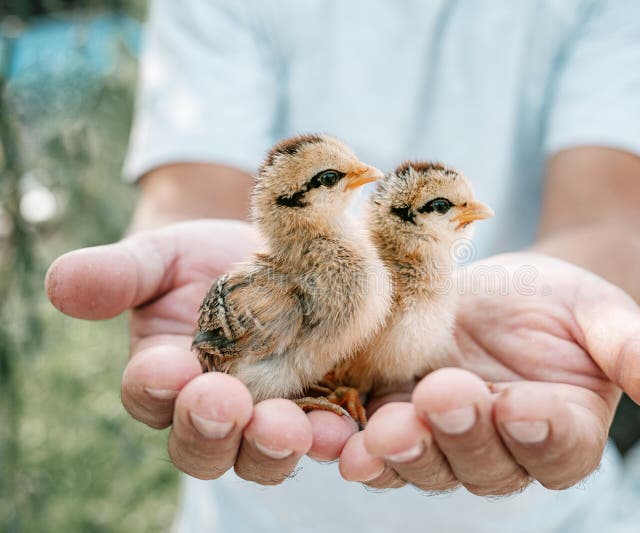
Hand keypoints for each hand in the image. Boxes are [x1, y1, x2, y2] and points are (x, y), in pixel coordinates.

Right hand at [46, 219, 359, 482]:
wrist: (276, 253)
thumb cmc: (207, 258)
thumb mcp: (163, 256)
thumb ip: (120, 273)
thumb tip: (60, 281)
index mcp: (166, 376)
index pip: (151, 394)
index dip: (156, 387)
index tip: (168, 368)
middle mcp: (215, 408)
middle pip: (205, 442)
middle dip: (212, 429)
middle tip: (228, 405)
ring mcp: (271, 413)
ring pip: (264, 453)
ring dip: (274, 446)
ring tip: (292, 429)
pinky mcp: (324, 406)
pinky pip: (327, 436)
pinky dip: (334, 440)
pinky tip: (347, 433)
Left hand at [338, 252, 639, 494]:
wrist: (502, 291)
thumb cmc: (566, 304)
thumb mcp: (607, 318)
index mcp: (561, 433)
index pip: (558, 448)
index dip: (543, 433)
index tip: (525, 406)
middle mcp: (499, 450)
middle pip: (483, 463)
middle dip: (463, 434)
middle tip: (444, 397)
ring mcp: (439, 438)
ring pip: (423, 461)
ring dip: (402, 449)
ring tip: (383, 426)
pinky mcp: (391, 414)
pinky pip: (369, 438)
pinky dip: (348, 440)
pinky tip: (328, 434)